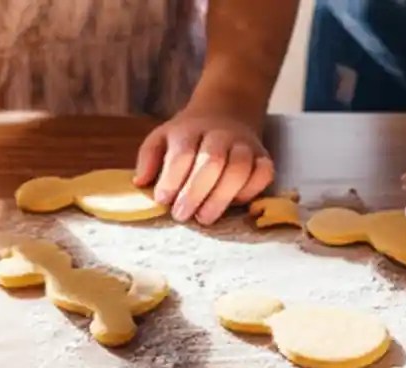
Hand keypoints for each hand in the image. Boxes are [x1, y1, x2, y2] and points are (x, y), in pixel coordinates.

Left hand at [134, 104, 273, 224]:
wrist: (226, 111)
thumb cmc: (189, 136)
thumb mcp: (162, 138)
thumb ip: (149, 159)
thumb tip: (141, 183)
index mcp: (190, 129)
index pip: (182, 153)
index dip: (172, 179)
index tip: (162, 200)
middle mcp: (220, 134)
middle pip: (212, 162)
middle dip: (195, 193)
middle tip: (181, 215)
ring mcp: (244, 144)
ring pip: (240, 169)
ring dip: (221, 197)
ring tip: (204, 217)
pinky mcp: (263, 156)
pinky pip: (263, 174)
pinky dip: (251, 191)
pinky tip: (234, 203)